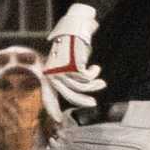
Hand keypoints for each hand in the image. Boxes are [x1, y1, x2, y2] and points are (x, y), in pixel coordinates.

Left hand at [40, 3, 104, 119]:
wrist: (73, 28)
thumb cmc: (70, 46)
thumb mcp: (64, 64)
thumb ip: (65, 78)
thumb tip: (73, 94)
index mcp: (47, 74)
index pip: (48, 96)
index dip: (52, 109)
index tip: (58, 120)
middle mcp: (52, 74)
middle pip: (68, 96)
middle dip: (82, 101)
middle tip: (93, 104)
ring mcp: (61, 70)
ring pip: (80, 87)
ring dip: (93, 86)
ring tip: (101, 82)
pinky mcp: (72, 66)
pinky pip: (87, 78)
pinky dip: (94, 74)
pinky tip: (95, 69)